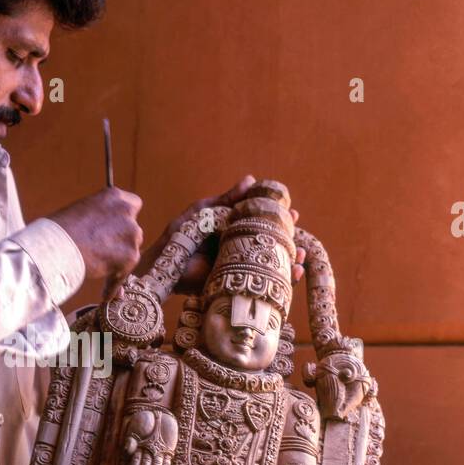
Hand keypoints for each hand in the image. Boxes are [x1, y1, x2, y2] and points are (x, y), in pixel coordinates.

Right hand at [48, 188, 143, 300]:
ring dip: (119, 263)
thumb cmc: (57, 230)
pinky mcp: (130, 257)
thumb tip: (104, 237)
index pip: (133, 205)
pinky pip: (123, 275)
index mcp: (114, 196)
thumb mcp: (82, 212)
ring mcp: (131, 235)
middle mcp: (126, 213)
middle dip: (121, 243)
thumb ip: (99, 220)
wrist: (54, 247)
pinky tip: (104, 294)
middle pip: (132, 231)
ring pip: (131, 253)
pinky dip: (114, 285)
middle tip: (104, 255)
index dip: (123, 220)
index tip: (115, 231)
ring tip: (101, 276)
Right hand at [122, 408, 178, 464]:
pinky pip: (166, 463)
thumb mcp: (136, 426)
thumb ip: (131, 439)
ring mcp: (158, 453)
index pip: (135, 460)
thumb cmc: (145, 419)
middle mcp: (147, 452)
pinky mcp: (168, 451)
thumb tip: (127, 451)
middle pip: (145, 464)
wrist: (160, 413)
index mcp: (137, 448)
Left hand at [134, 175, 305, 293]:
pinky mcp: (235, 285)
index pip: (262, 223)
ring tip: (300, 256)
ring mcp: (239, 268)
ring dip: (289, 261)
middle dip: (289, 240)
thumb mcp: (204, 211)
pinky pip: (261, 284)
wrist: (163, 263)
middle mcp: (240, 249)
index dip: (278, 218)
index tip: (292, 212)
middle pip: (271, 244)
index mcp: (234, 230)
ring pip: (270, 265)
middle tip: (298, 233)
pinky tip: (292, 275)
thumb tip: (251, 179)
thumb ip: (227, 199)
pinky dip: (279, 281)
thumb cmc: (179, 234)